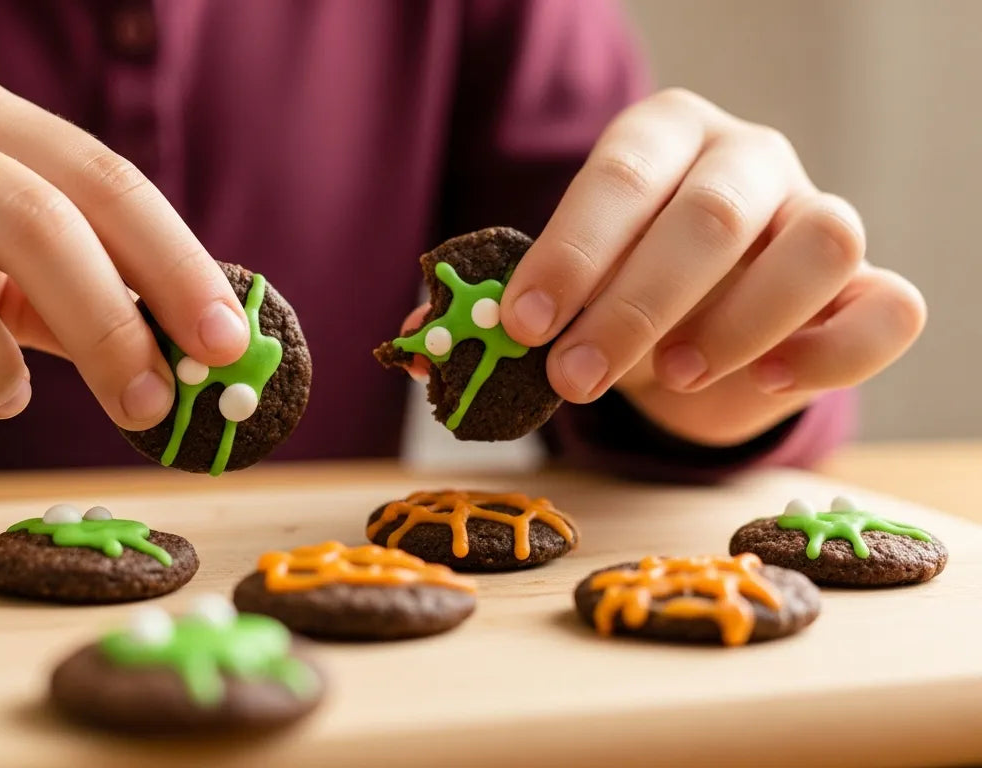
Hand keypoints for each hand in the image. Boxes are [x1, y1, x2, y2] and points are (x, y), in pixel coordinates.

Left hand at [496, 88, 925, 444]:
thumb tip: (423, 342)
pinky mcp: (869, 284)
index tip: (522, 323)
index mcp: (662, 135)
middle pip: (711, 216)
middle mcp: (747, 159)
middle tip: (573, 375)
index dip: (572, 250)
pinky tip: (763, 382)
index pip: (622, 173)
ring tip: (670, 377)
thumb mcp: (559, 294)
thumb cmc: (614, 296)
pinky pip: (889, 307)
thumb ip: (502, 309)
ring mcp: (817, 213)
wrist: (693, 334)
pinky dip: (829, 353)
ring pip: (820, 242)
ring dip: (737, 323)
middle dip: (633, 306)